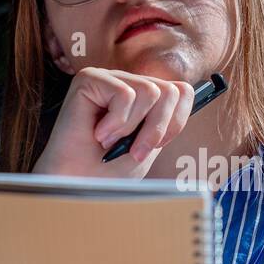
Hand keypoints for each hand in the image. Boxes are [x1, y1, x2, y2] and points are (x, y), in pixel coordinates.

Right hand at [32, 66, 195, 177]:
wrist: (77, 185)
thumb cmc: (109, 170)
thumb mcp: (150, 145)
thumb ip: (166, 118)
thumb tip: (185, 91)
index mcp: (144, 97)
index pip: (182, 91)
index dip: (175, 122)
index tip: (153, 146)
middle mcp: (128, 82)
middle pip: (170, 91)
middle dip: (156, 128)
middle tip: (133, 150)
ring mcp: (109, 78)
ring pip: (151, 91)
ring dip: (131, 127)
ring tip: (110, 141)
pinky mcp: (90, 78)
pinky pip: (125, 94)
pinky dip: (116, 122)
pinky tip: (97, 133)